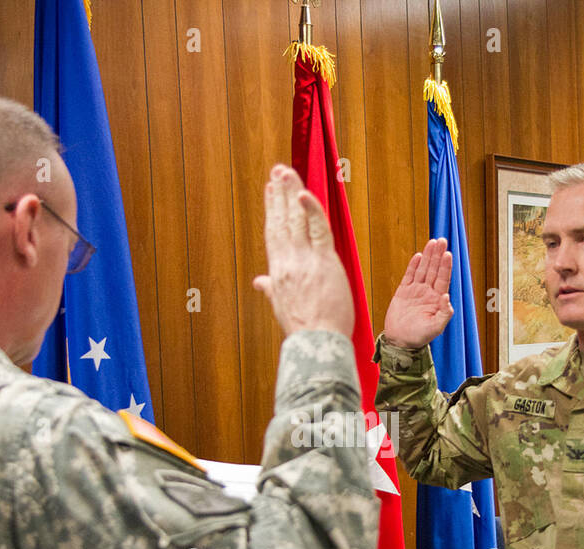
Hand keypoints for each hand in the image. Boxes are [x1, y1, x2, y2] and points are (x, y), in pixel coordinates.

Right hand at [253, 164, 352, 337]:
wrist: (316, 342)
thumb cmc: (304, 328)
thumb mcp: (281, 306)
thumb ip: (271, 289)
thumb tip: (259, 282)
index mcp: (278, 272)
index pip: (274, 233)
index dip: (272, 210)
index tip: (270, 191)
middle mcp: (287, 262)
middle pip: (283, 221)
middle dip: (280, 194)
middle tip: (278, 171)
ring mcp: (304, 260)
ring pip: (297, 220)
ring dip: (292, 193)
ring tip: (288, 172)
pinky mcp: (323, 261)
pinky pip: (317, 229)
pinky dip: (311, 210)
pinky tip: (305, 193)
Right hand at [382, 238, 453, 348]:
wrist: (400, 342)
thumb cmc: (419, 337)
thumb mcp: (435, 328)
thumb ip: (444, 314)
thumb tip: (446, 297)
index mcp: (437, 299)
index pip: (443, 279)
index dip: (445, 266)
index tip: (447, 253)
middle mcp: (428, 292)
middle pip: (434, 270)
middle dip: (438, 255)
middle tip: (441, 240)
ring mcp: (415, 291)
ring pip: (423, 270)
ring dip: (428, 256)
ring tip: (432, 242)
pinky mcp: (403, 292)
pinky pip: (409, 275)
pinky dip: (413, 266)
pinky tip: (418, 255)